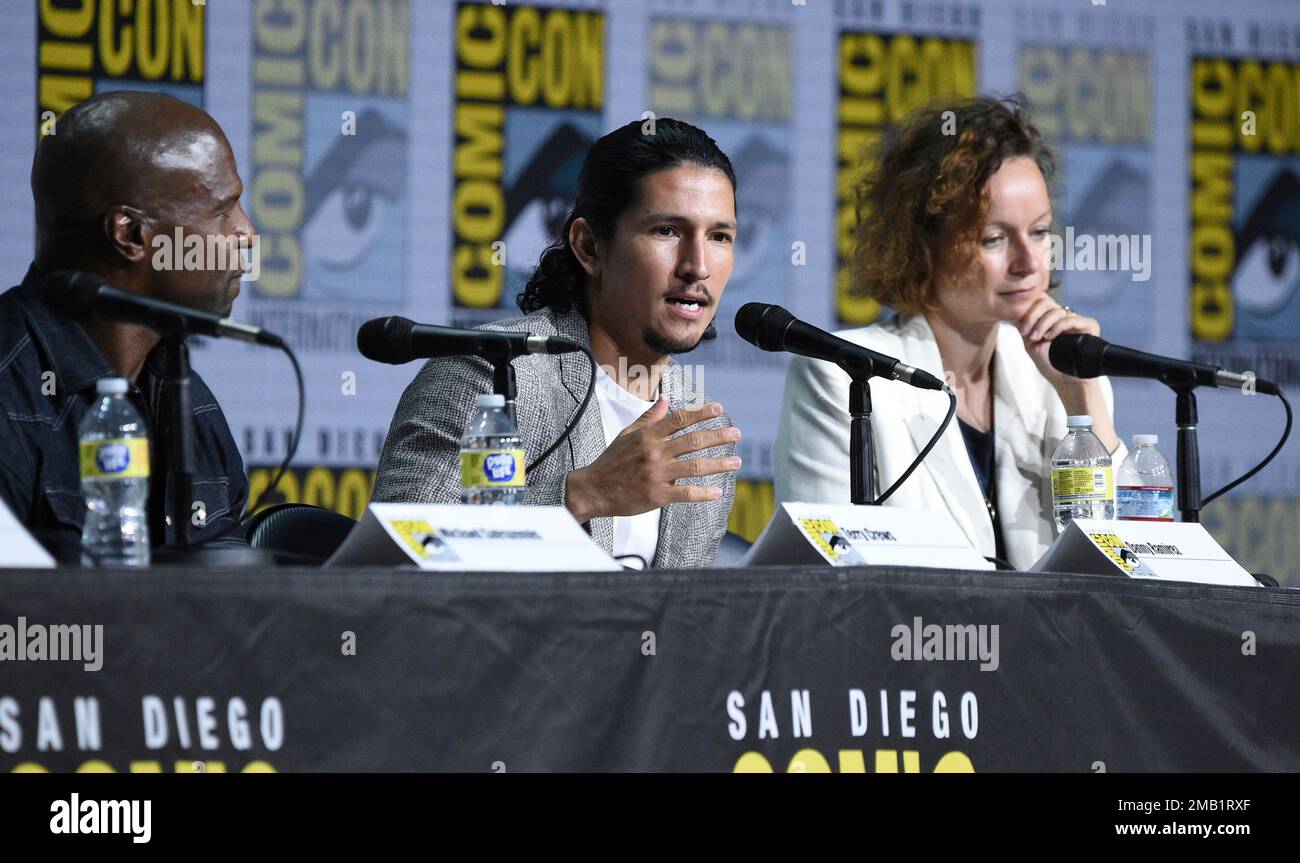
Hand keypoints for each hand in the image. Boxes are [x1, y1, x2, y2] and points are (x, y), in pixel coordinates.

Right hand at [564, 398, 741, 522]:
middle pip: (693, 441)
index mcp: (648, 436)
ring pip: (695, 466)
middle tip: (736, 434)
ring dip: (719, 464)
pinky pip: (686, 493)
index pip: (679, 419)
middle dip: (718, 436)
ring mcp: (657, 474)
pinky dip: (704, 492)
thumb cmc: (611, 462)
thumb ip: (648, 418)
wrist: (593, 489)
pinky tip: (717, 492)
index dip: (701, 413)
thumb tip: (664, 401)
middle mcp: (655, 452)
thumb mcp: (627, 435)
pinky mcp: (657, 495)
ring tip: (736, 461)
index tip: (719, 410)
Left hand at [1017, 296, 1100, 391]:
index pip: (1038, 302)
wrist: (1067, 382)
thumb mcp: (1031, 343)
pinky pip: (1070, 319)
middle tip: (1027, 333)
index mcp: (1050, 318)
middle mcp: (1064, 316)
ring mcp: (1076, 320)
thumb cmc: (1050, 364)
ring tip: (1036, 338)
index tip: (1022, 331)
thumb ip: (1025, 326)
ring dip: (1042, 324)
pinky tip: (1049, 337)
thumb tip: (1014, 310)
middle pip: (1046, 301)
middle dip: (1033, 316)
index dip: (1028, 313)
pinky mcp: (1089, 325)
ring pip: (1056, 310)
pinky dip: (1057, 327)